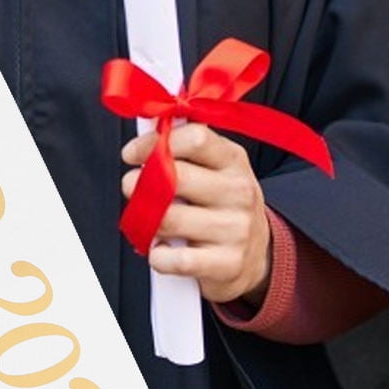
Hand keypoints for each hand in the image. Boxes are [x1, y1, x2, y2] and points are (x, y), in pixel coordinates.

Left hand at [121, 124, 271, 306]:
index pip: (195, 138)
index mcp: (233, 160)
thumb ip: (183, 147)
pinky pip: (175, 259)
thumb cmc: (223, 204)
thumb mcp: (216, 167)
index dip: (153, 143)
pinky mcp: (228, 263)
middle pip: (176, 178)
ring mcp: (236, 229)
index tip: (131, 154)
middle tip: (130, 187)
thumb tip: (147, 125)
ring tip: (147, 221)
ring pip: (168, 219)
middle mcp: (239, 191)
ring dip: (145, 221)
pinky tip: (161, 250)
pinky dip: (157, 256)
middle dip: (140, 183)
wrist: (259, 254)